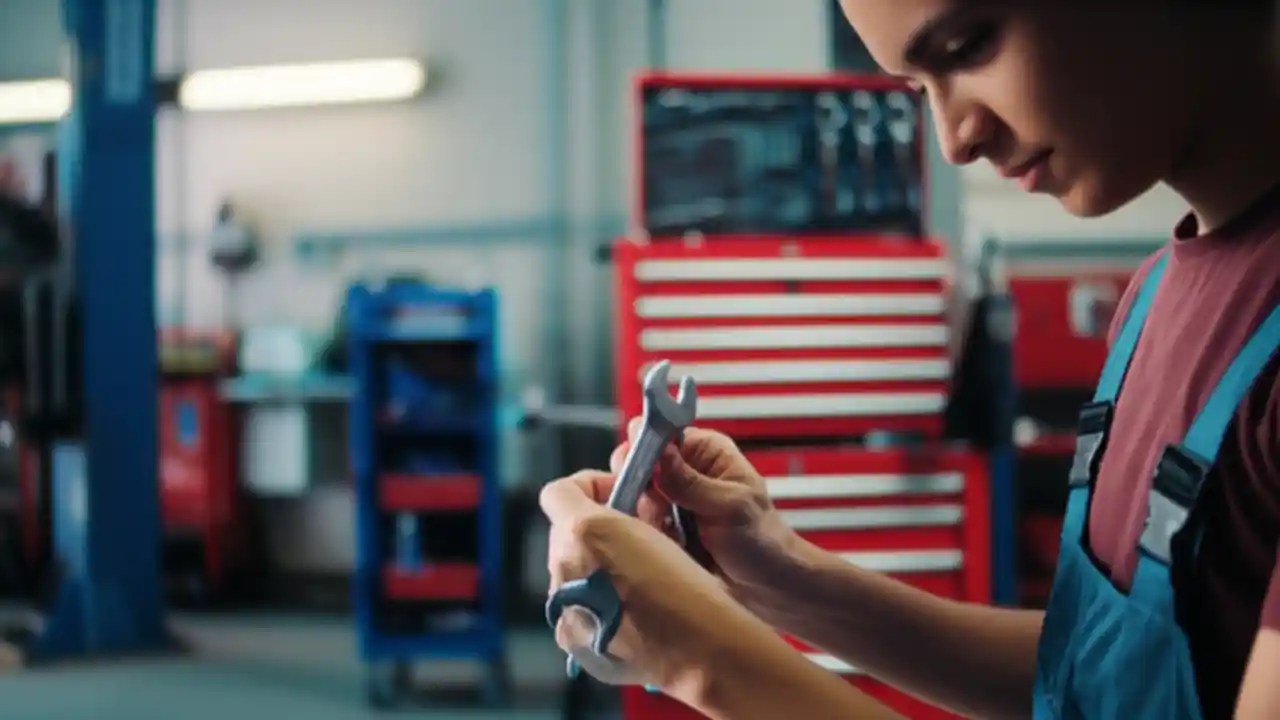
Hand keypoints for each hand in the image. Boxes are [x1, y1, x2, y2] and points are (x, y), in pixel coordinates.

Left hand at [540, 470, 751, 703]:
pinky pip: (575, 609)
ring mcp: (564, 608)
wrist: (696, 649)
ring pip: (572, 571)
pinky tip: (628, 611)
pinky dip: (595, 605)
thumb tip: (611, 511)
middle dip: (595, 532)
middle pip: (567, 535)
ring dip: (594, 568)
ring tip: (634, 579)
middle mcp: (563, 569)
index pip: (559, 492)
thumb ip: (624, 513)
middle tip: (633, 539)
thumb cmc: (685, 587)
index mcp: (583, 532)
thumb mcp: (660, 526)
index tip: (618, 498)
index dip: (589, 487)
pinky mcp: (572, 639)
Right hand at [611, 419, 803, 609]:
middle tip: (655, 512)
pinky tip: (666, 545)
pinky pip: (637, 524)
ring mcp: (670, 501)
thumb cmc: (762, 539)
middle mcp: (683, 470)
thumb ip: (691, 482)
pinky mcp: (663, 528)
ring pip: (633, 497)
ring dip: (642, 517)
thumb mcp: (730, 506)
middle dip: (636, 488)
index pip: (660, 434)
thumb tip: (661, 452)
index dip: (642, 448)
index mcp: (704, 451)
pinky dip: (643, 535)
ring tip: (669, 534)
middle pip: (637, 465)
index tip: (633, 471)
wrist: (768, 585)